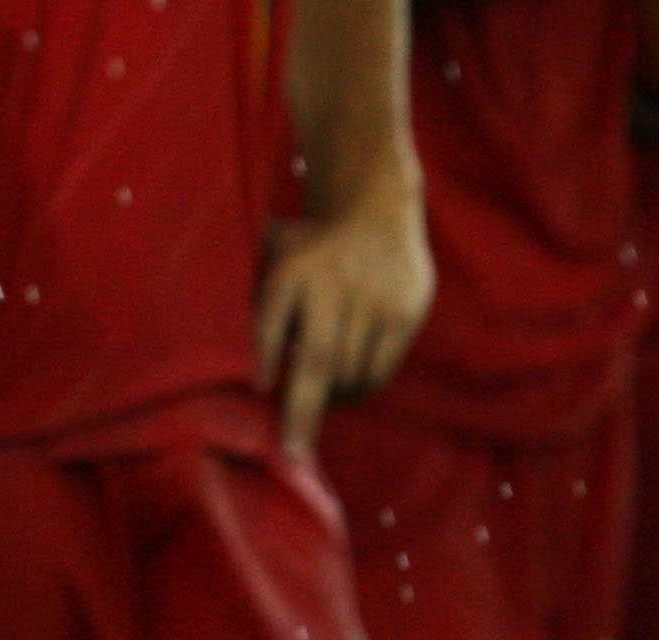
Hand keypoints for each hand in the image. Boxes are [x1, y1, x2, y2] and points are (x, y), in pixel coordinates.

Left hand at [257, 179, 434, 455]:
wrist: (375, 206)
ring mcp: (373, 299)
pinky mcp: (405, 312)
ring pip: (352, 372)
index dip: (266, 357)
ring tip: (320, 404)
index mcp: (291, 267)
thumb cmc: (311, 244)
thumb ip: (262, 298)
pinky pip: (381, 368)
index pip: (272, 320)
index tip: (260, 390)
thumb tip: (253, 369)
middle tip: (293, 452)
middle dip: (302, 412)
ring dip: (334, 399)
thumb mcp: (276, 252)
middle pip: (316, 361)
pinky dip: (363, 386)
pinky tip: (349, 387)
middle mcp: (333, 284)